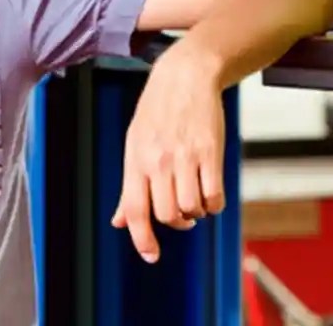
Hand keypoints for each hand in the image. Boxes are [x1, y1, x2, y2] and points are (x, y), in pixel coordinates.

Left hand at [110, 41, 227, 262]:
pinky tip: (211, 193)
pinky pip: (214, 196)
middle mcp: (158, 161)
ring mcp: (185, 157)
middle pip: (166, 214)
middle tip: (182, 216)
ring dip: (196, 213)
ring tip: (196, 199)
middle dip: (177, 223)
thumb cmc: (157, 113)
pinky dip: (214, 204)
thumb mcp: (134, 145)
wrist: (185, 76)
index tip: (151, 256)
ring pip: (191, 208)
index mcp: (136, 161)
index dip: (142, 239)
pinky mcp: (210, 152)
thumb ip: (129, 187)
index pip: (135, 210)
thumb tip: (118, 222)